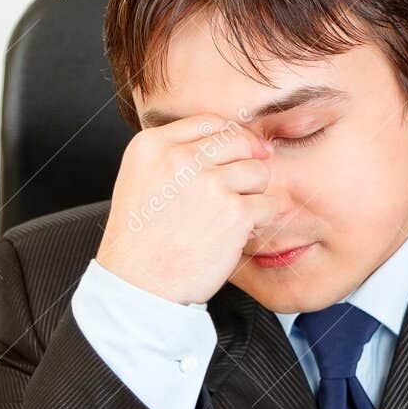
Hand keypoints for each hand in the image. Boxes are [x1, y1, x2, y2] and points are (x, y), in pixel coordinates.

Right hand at [97, 115, 278, 304]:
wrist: (138, 286)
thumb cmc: (139, 239)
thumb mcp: (139, 179)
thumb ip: (172, 153)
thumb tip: (227, 137)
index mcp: (152, 145)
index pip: (208, 122)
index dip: (229, 137)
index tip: (237, 154)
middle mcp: (181, 158)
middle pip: (238, 141)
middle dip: (246, 162)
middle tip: (242, 186)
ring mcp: (210, 184)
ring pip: (258, 171)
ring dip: (254, 193)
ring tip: (234, 215)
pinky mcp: (234, 213)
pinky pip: (269, 203)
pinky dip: (263, 218)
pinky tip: (245, 230)